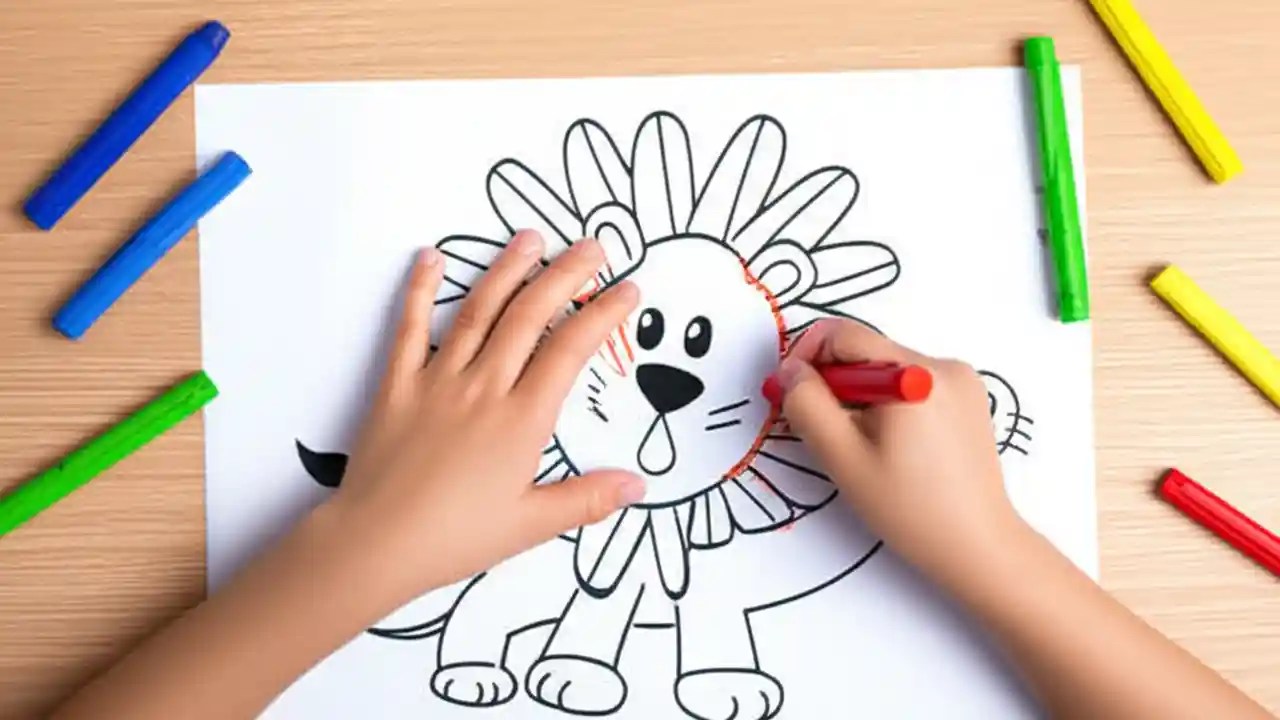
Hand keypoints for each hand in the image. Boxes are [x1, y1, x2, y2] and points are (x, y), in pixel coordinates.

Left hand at [328, 230, 645, 603]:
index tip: (627, 290)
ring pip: (479, 311)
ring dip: (507, 269)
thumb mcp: (531, 524)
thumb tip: (637, 485)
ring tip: (530, 238)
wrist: (376, 543)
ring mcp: (438, 380)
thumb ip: (587, 499)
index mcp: (522, 420)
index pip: (572, 350)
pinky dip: (421, 290)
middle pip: (531, 316)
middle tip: (591, 247)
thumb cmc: (455, 538)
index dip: (603, 315)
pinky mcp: (397, 385)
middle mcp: (484, 388)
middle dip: (565, 275)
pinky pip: (410, 328)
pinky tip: (431, 258)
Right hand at [774, 319, 1021, 588]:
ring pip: (887, 369)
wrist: (978, 546)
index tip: (789, 392)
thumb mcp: (843, 458)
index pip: (843, 335)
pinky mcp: (969, 398)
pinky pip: (913, 383)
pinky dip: (889, 402)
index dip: (805, 357)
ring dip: (860, 395)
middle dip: (833, 382)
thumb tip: (789, 371)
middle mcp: (944, 366)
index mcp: (915, 376)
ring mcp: (962, 381)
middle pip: (867, 351)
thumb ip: (807, 405)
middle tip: (819, 428)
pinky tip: (890, 445)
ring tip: (860, 444)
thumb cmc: (912, 510)